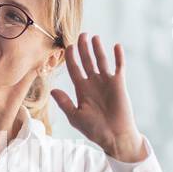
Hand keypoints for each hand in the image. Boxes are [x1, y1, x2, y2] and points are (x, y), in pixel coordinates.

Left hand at [50, 33, 147, 161]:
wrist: (114, 136)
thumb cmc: (95, 129)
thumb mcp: (76, 116)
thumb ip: (64, 103)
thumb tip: (52, 90)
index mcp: (81, 89)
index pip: (74, 69)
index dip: (71, 57)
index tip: (68, 46)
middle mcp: (93, 83)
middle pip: (86, 61)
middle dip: (83, 48)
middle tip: (81, 34)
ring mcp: (107, 82)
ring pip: (101, 60)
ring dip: (98, 49)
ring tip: (94, 37)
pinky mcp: (119, 84)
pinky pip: (119, 67)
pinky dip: (119, 56)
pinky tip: (116, 46)